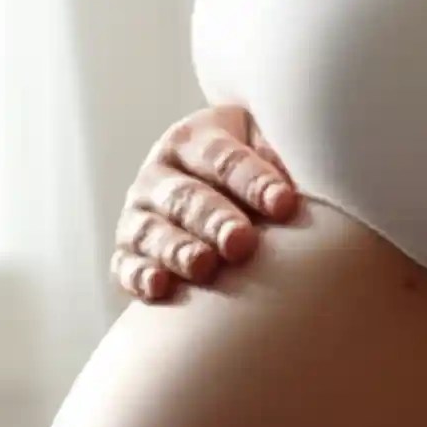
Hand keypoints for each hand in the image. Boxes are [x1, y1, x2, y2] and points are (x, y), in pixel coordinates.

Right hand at [112, 105, 299, 301]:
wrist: (217, 197)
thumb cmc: (255, 174)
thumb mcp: (269, 150)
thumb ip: (282, 160)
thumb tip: (300, 187)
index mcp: (194, 140)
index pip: (221, 158)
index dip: (252, 180)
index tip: (285, 204)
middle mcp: (158, 174)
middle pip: (185, 197)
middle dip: (214, 220)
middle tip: (241, 242)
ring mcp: (139, 215)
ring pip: (152, 230)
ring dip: (177, 249)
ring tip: (203, 267)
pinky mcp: (128, 254)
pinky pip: (126, 266)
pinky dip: (139, 276)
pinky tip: (158, 287)